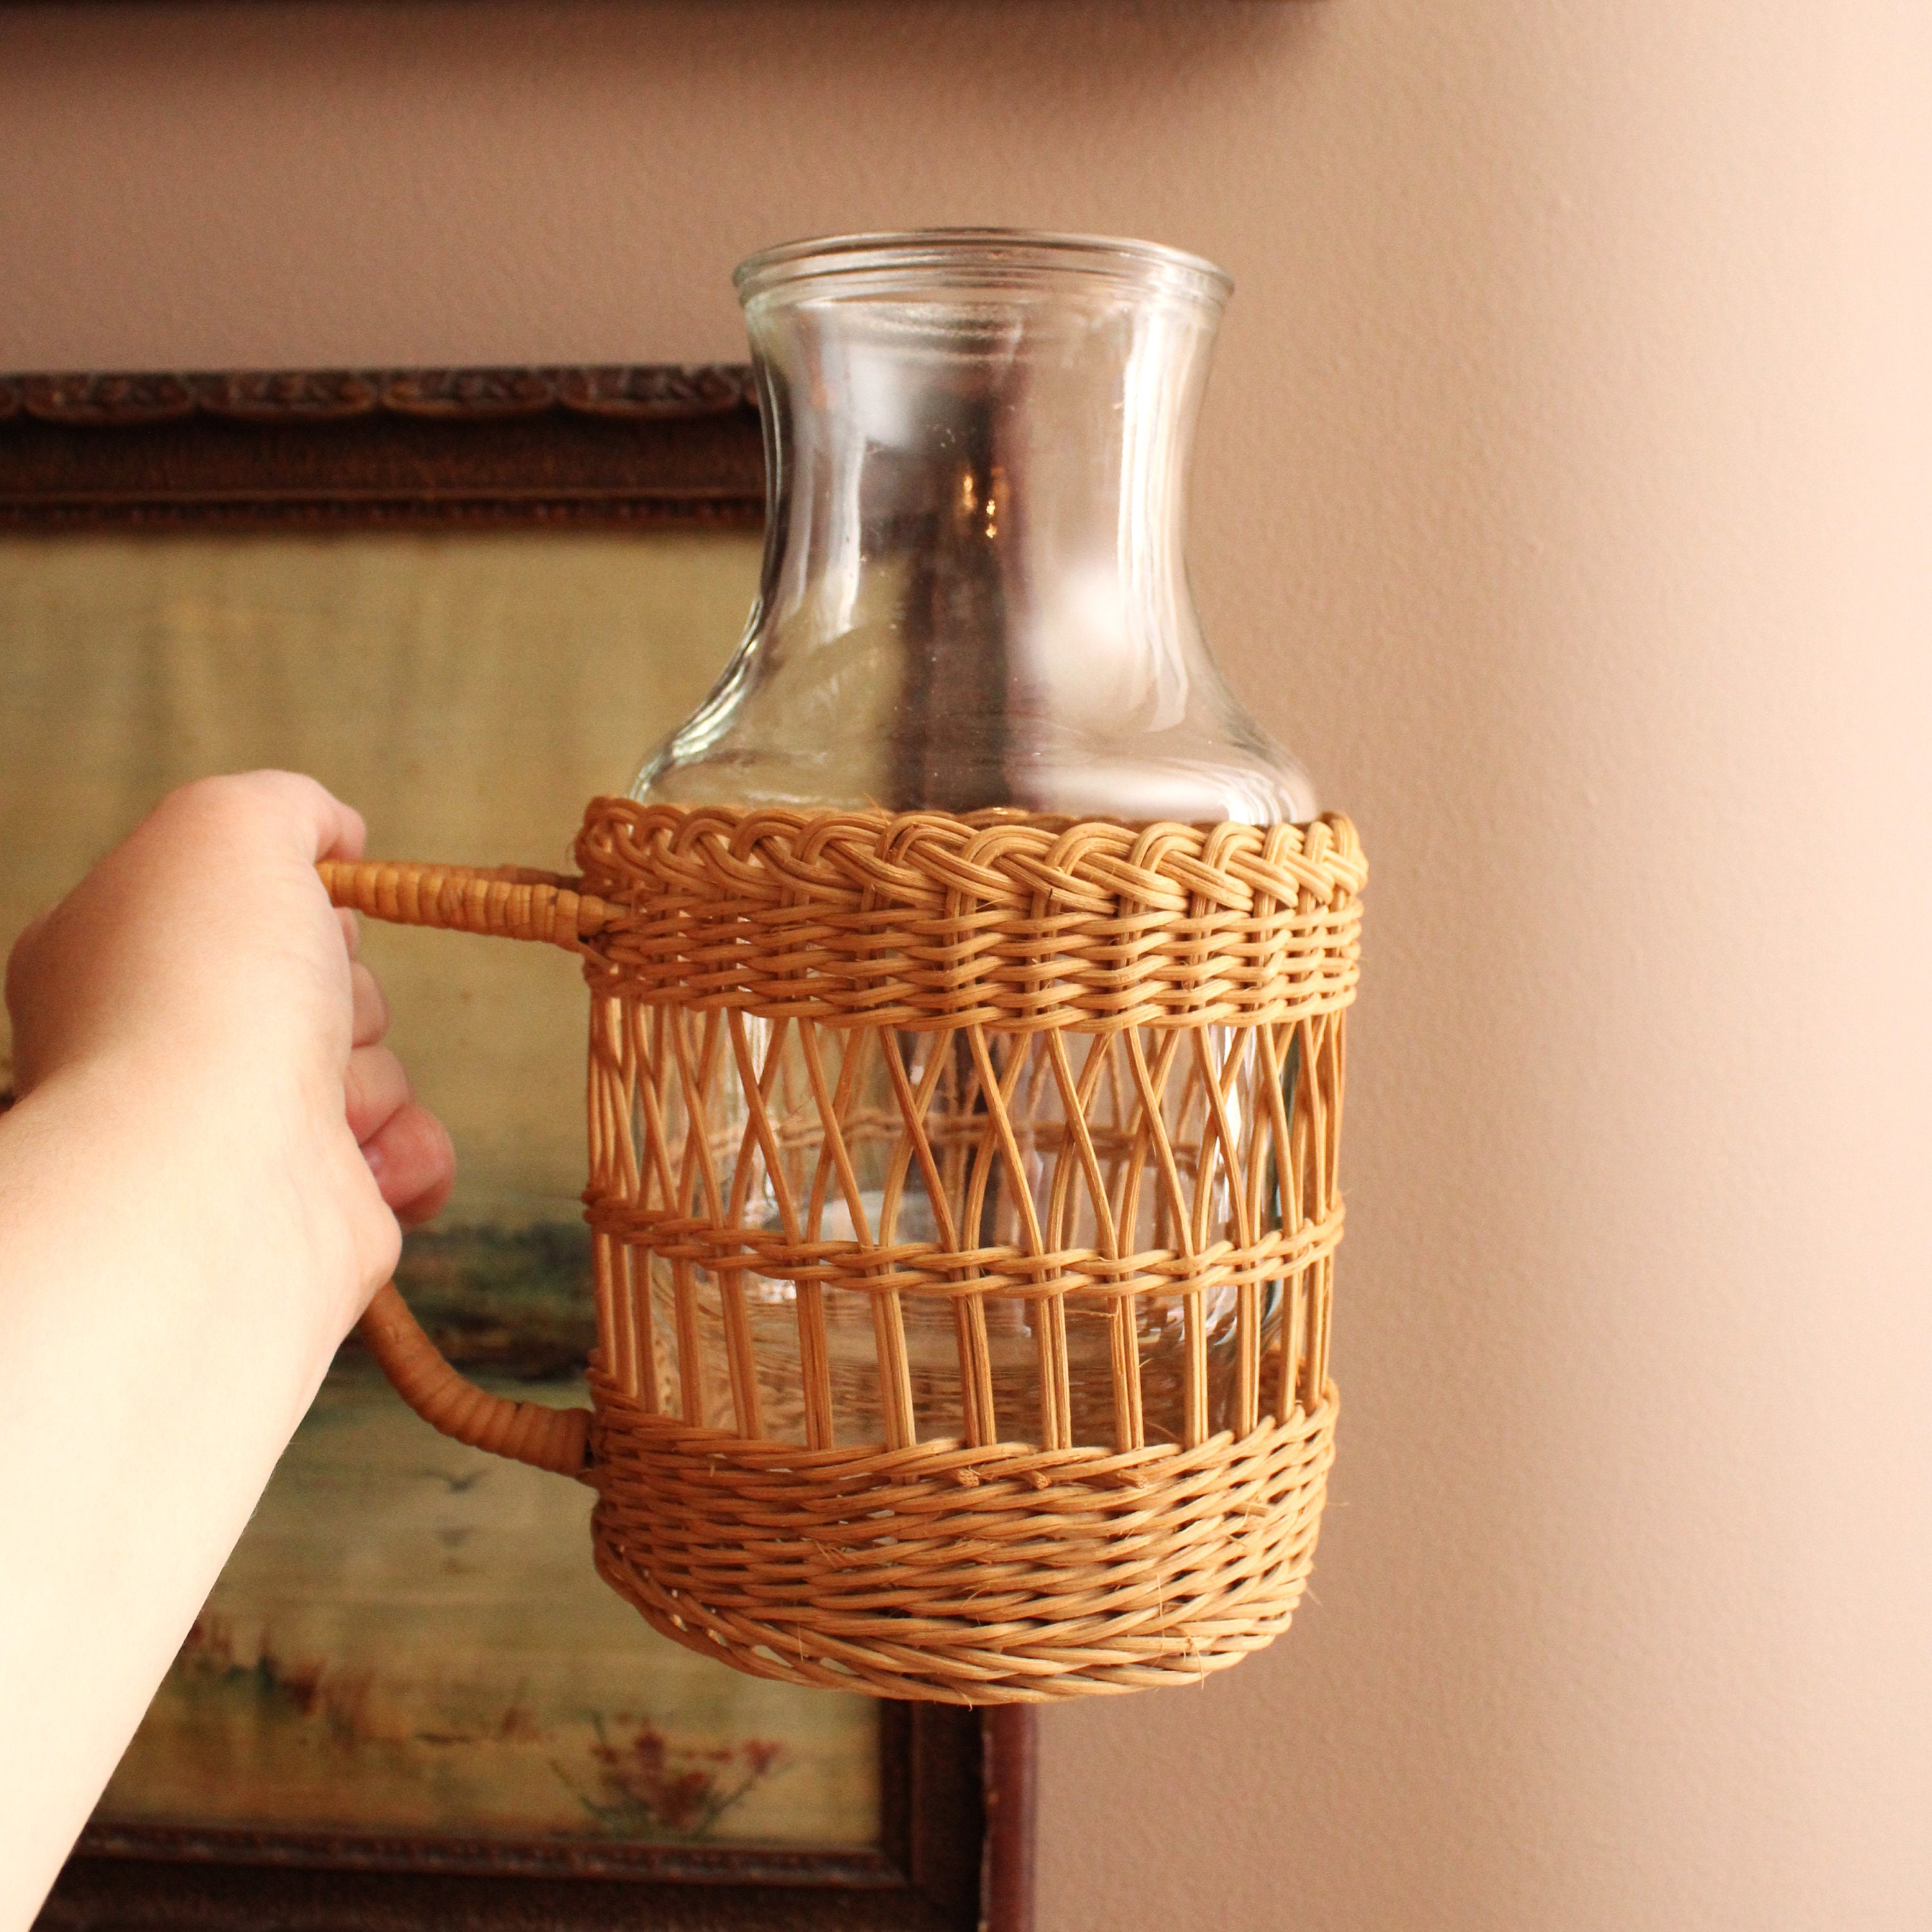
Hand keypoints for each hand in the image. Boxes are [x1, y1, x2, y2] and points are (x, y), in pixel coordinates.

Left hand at [4, 771, 453, 1342]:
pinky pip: (404, 1155)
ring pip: (371, 1071)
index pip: (241, 909)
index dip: (294, 904)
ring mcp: (234, 1137)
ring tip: (318, 1106)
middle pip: (324, 987)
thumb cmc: (203, 990)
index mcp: (118, 961)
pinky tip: (365, 1161)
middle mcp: (168, 1052)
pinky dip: (405, 1153)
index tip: (298, 915)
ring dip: (371, 1080)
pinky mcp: (309, 1207)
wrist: (212, 1177)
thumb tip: (337, 833)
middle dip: (349, 996)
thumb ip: (286, 805)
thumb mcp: (227, 825)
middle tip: (306, 1013)